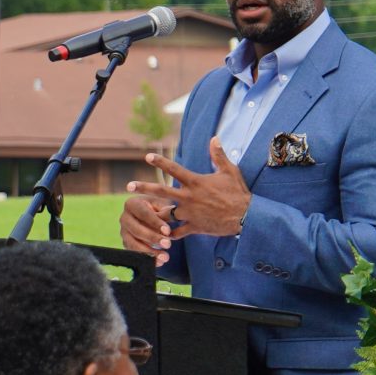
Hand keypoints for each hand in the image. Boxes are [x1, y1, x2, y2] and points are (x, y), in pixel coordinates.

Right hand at [119, 190, 178, 262]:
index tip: (168, 231)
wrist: (152, 215)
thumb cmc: (159, 208)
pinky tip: (160, 262)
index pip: (143, 213)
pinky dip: (147, 258)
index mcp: (132, 203)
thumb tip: (172, 217)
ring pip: (133, 243)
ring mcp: (123, 232)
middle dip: (153, 238)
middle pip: (137, 230)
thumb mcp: (164, 205)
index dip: (155, 223)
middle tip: (167, 244)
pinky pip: (135, 253)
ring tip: (165, 256)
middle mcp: (124, 217)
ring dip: (149, 252)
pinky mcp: (126, 243)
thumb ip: (166, 211)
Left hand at [127, 139, 251, 241]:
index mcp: (196, 182)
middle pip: (161, 192)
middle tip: (128, 187)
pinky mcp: (195, 227)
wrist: (247, 217)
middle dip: (144, 188)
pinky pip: (177, 232)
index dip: (160, 162)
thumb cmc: (238, 193)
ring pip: (166, 214)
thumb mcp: (229, 171)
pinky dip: (169, 234)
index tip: (147, 156)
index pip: (174, 169)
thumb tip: (215, 138)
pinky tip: (160, 236)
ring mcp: (190, 213)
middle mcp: (189, 197)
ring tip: (142, 214)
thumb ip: (219, 155)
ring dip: (154, 214)